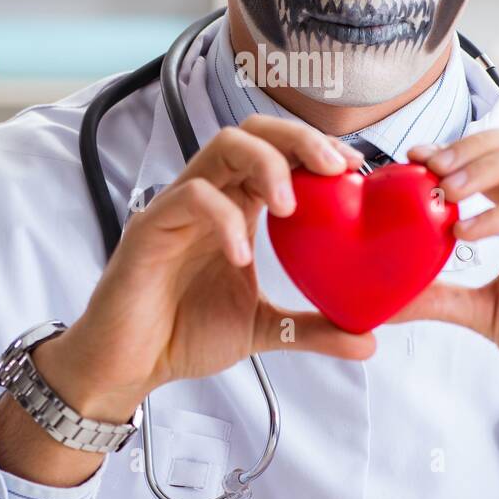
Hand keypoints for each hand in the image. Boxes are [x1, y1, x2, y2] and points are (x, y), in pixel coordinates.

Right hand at [39, 115, 373, 423]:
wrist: (129, 367)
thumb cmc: (184, 333)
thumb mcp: (264, 328)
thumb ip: (314, 328)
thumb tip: (369, 339)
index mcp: (237, 207)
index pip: (277, 151)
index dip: (316, 149)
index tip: (352, 169)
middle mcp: (210, 196)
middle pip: (252, 132)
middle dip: (298, 138)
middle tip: (333, 169)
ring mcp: (178, 208)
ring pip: (220, 146)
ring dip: (265, 164)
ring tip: (289, 205)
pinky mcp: (150, 229)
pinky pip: (189, 199)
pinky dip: (223, 218)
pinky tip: (241, 254)